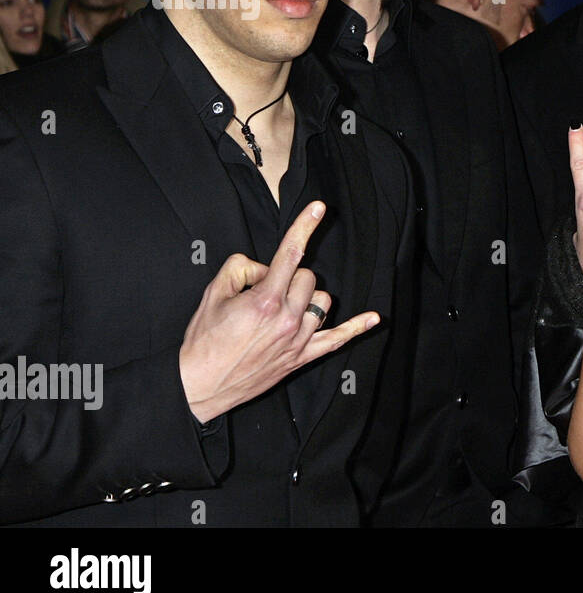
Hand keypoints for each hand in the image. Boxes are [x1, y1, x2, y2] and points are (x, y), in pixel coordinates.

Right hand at [178, 201, 379, 423]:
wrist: (199, 385)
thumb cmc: (204, 342)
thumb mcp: (213, 294)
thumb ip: (240, 268)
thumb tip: (264, 267)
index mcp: (264, 300)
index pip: (290, 254)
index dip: (304, 227)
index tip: (318, 207)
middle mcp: (286, 319)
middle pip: (308, 277)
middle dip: (289, 276)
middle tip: (265, 291)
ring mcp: (297, 340)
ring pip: (324, 301)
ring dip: (308, 297)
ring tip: (285, 307)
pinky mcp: (301, 358)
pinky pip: (337, 340)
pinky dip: (356, 328)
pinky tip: (373, 318)